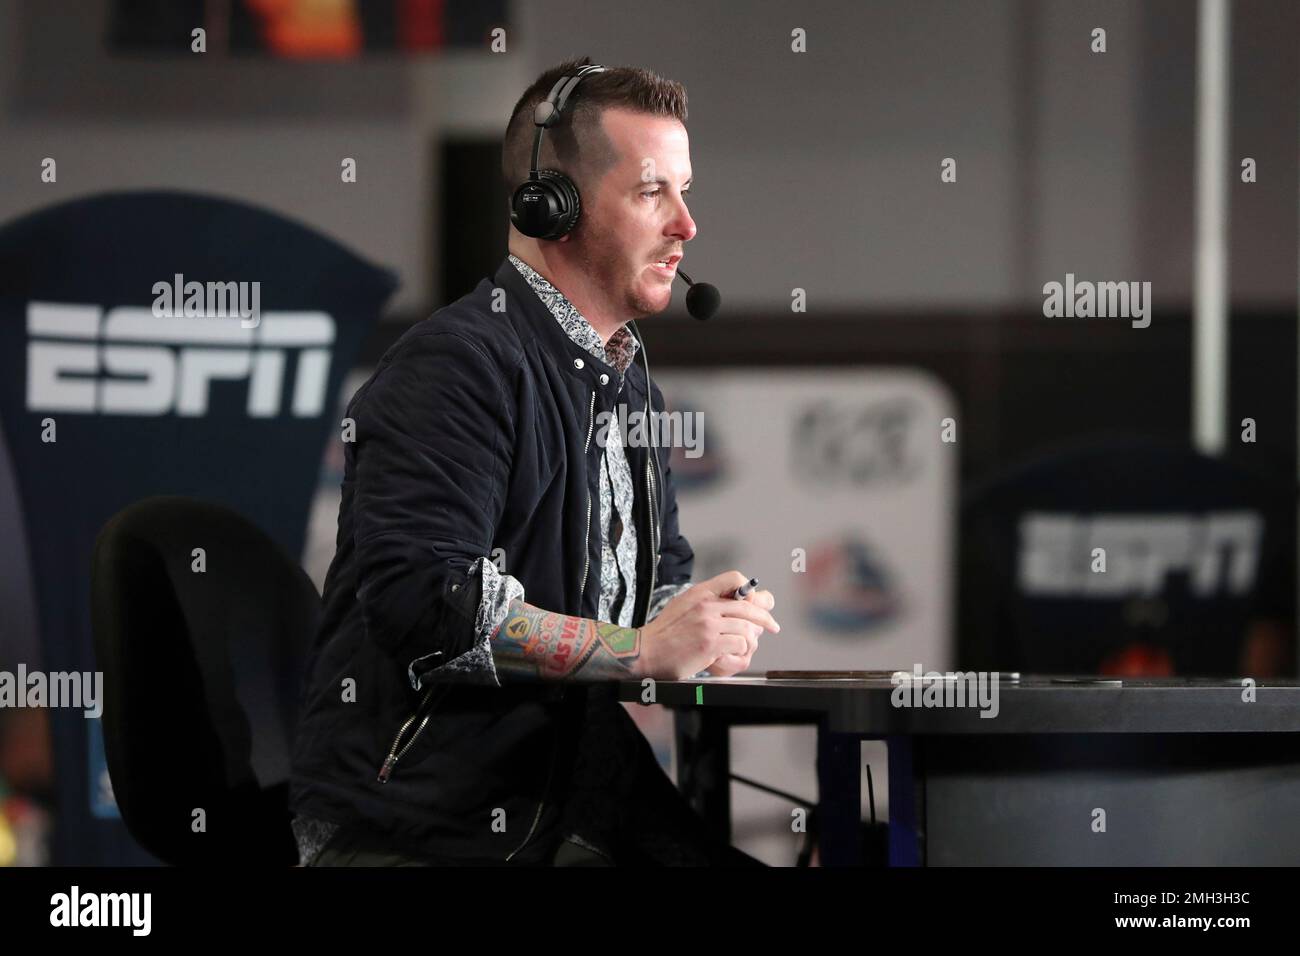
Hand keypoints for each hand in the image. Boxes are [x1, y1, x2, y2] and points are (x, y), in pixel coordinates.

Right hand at [633, 570, 779, 679]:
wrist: (645, 652)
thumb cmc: (664, 634)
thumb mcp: (683, 606)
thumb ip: (706, 602)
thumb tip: (731, 601)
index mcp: (700, 593)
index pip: (735, 578)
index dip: (749, 590)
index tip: (755, 602)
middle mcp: (705, 605)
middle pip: (748, 605)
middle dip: (765, 617)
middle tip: (772, 626)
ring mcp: (708, 625)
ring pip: (746, 627)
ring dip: (751, 639)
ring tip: (748, 646)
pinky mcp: (710, 644)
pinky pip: (739, 644)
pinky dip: (741, 650)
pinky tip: (734, 654)